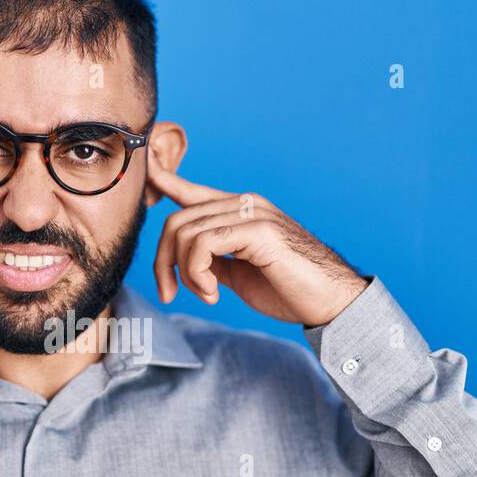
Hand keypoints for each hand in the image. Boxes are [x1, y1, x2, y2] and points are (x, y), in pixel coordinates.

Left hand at [148, 149, 368, 326]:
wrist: (331, 302)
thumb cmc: (290, 289)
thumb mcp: (240, 274)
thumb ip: (214, 260)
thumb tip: (188, 261)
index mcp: (241, 211)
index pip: (193, 191)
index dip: (164, 181)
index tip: (145, 173)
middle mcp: (245, 204)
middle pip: (176, 221)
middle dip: (162, 261)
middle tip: (170, 293)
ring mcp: (253, 213)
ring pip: (185, 232)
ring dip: (185, 274)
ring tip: (207, 294)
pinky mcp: (259, 230)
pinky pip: (203, 243)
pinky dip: (197, 273)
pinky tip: (213, 293)